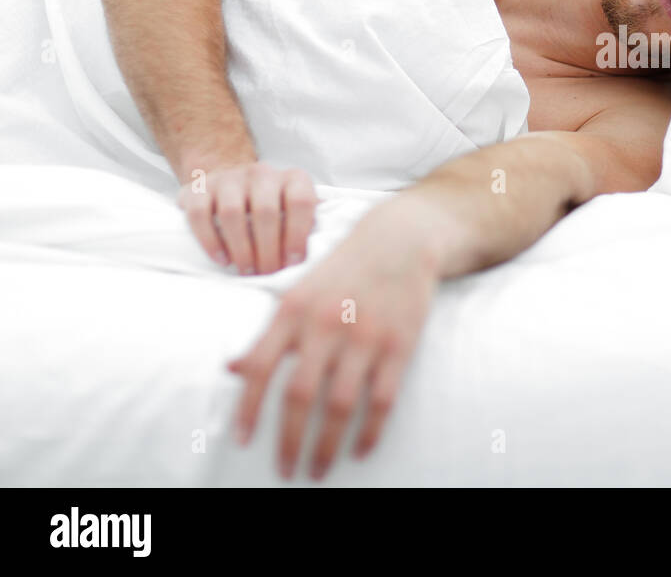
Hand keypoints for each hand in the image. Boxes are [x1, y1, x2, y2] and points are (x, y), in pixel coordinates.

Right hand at [176, 161, 317, 273]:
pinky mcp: (198, 188)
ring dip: (241, 248)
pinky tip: (222, 260)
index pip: (300, 201)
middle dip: (268, 249)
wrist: (232, 184)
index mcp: (293, 178)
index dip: (298, 235)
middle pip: (265, 212)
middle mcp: (262, 173)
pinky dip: (210, 241)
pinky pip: (200, 215)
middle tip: (268, 272)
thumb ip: (312, 225)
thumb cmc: (275, 208)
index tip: (293, 262)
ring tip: (247, 271)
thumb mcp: (297, 211)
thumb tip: (325, 250)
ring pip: (232, 213)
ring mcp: (229, 178)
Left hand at [226, 193, 445, 479]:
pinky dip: (371, 430)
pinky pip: (382, 399)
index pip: (262, 367)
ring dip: (327, 445)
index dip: (249, 408)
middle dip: (289, 441)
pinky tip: (362, 449)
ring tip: (318, 470)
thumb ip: (268, 333)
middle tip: (285, 471)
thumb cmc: (343, 270)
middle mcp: (326, 324)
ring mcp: (365, 336)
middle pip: (300, 395)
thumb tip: (231, 368)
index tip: (244, 442)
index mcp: (294, 310)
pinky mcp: (400, 345)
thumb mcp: (298, 291)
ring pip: (340, 405)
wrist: (400, 240)